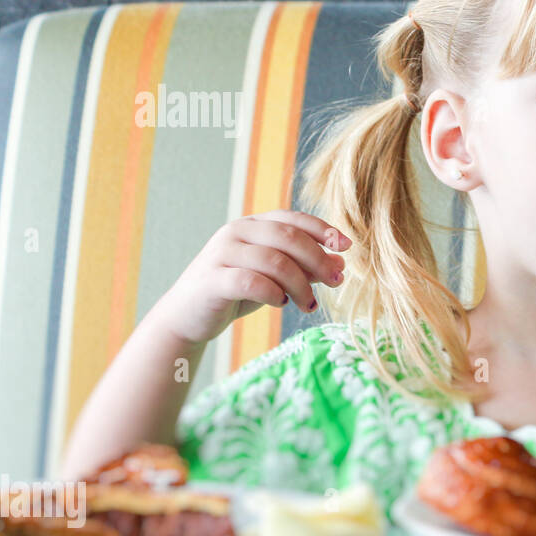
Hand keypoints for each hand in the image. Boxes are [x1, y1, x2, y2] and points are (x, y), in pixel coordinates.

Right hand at [153, 210, 351, 344]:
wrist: (188, 316)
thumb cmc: (236, 293)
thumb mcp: (275, 278)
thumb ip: (304, 268)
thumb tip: (341, 263)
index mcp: (253, 224)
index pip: (293, 219)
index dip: (323, 230)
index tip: (347, 246)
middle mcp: (236, 232)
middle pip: (288, 237)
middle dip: (319, 259)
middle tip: (338, 282)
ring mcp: (221, 253)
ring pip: (273, 260)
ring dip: (300, 284)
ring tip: (309, 305)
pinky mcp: (212, 279)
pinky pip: (251, 281)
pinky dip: (272, 292)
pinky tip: (281, 303)